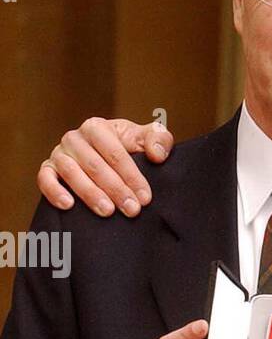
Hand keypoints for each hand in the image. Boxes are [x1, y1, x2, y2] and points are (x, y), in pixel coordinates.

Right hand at [37, 116, 173, 216]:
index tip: (145, 197)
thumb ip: (159, 139)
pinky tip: (68, 206)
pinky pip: (45, 179)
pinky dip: (54, 191)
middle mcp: (74, 138)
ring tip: (108, 211)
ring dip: (90, 194)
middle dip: (115, 189)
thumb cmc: (128, 148)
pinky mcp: (48, 169)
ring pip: (71, 173)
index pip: (115, 152)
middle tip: (132, 210)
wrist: (106, 158)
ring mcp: (59, 154)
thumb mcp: (146, 139)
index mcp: (97, 127)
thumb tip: (156, 155)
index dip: (131, 175)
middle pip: (95, 165)